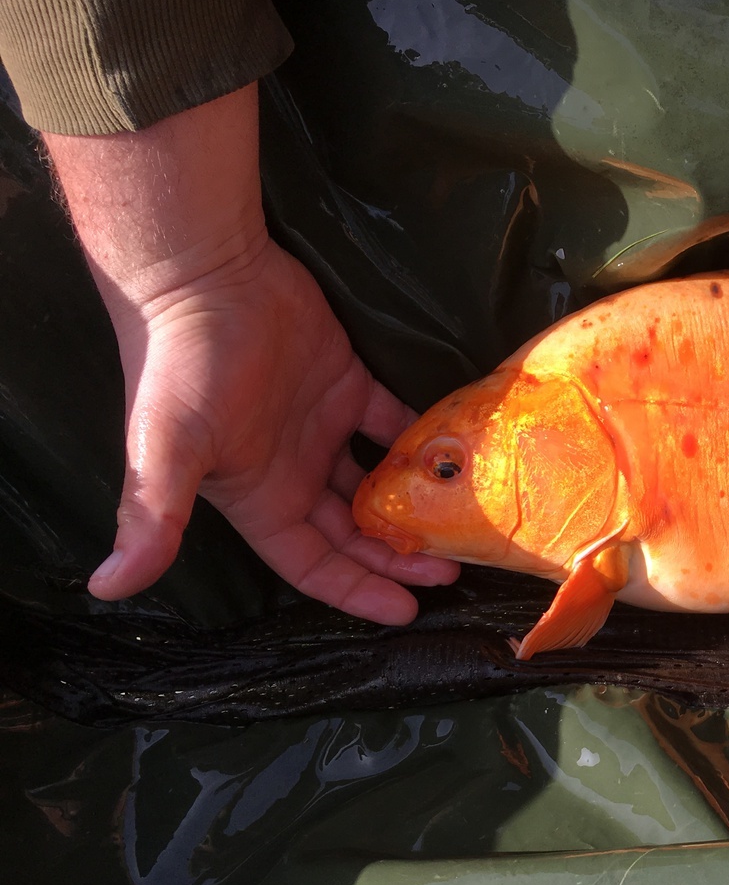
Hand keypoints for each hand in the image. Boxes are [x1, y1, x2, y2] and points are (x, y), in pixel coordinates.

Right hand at [45, 84, 455, 623]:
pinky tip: (459, 460)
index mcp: (259, 499)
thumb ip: (151, 520)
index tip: (407, 612)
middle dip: (398, 559)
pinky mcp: (348, 384)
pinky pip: (394, 424)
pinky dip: (422, 443)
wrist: (201, 272)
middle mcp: (293, 472)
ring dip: (416, 508)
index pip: (314, 565)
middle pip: (355, 534)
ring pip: (378, 485)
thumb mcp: (166, 449)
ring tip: (464, 527)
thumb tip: (108, 588)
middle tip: (452, 573)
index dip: (356, 591)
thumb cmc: (182, 365)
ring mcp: (321, 428)